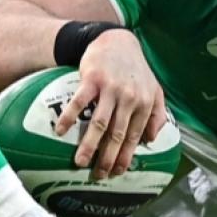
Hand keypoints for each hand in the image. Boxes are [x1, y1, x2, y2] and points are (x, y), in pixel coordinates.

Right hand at [52, 30, 166, 179]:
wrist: (117, 40)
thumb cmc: (135, 69)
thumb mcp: (154, 89)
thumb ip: (156, 114)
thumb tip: (150, 140)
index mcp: (144, 103)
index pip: (135, 136)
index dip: (126, 156)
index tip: (117, 173)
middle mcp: (129, 98)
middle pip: (117, 134)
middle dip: (108, 157)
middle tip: (98, 175)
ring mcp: (110, 89)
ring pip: (99, 123)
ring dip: (89, 144)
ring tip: (80, 162)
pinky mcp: (92, 79)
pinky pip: (79, 102)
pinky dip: (69, 117)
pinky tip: (60, 131)